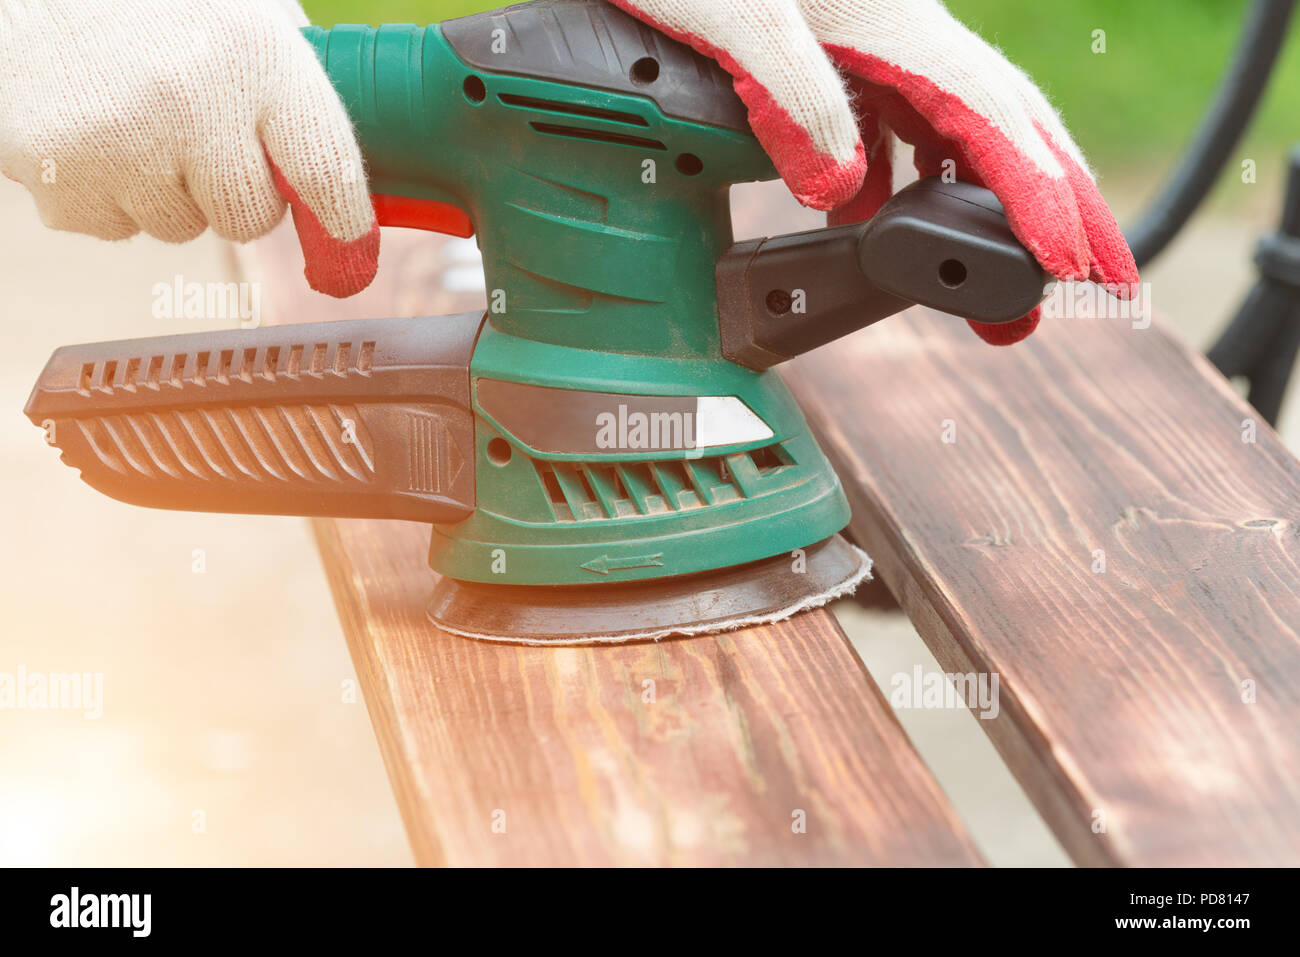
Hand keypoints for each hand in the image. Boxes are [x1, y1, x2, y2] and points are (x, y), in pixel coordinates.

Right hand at [0, 0, 376, 296]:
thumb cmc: (153, 7)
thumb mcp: (242, 21)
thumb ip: (292, 100)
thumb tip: (342, 205)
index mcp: (254, 53)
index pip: (326, 167)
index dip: (345, 219)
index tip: (353, 249)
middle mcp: (193, 99)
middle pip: (250, 218)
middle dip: (237, 198)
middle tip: (205, 143)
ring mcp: (121, 141)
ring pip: (180, 227)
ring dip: (166, 193)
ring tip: (134, 119)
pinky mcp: (59, 175)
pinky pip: (114, 227)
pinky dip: (106, 193)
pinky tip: (90, 129)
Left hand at [613, 0, 1138, 344]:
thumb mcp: (736, 19)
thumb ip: (793, 99)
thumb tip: (841, 192)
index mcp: (894, 26)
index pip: (993, 119)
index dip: (1036, 196)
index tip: (1068, 264)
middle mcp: (902, 37)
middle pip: (1006, 130)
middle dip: (1059, 212)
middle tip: (1104, 287)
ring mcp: (876, 50)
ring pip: (956, 139)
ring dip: (980, 215)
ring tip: (992, 293)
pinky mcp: (844, 61)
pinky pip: (896, 133)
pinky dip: (902, 188)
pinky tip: (877, 226)